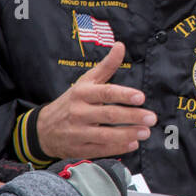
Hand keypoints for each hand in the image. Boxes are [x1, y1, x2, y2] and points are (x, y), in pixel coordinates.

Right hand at [36, 42, 154, 158]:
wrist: (43, 129)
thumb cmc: (71, 102)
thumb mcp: (85, 82)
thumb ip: (106, 66)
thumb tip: (120, 46)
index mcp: (82, 93)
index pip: (105, 93)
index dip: (124, 95)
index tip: (141, 97)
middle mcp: (79, 112)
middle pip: (109, 114)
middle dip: (132, 116)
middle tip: (151, 118)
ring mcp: (78, 132)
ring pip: (106, 134)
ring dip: (128, 134)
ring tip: (146, 132)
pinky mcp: (79, 148)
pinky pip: (101, 149)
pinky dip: (118, 148)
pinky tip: (132, 144)